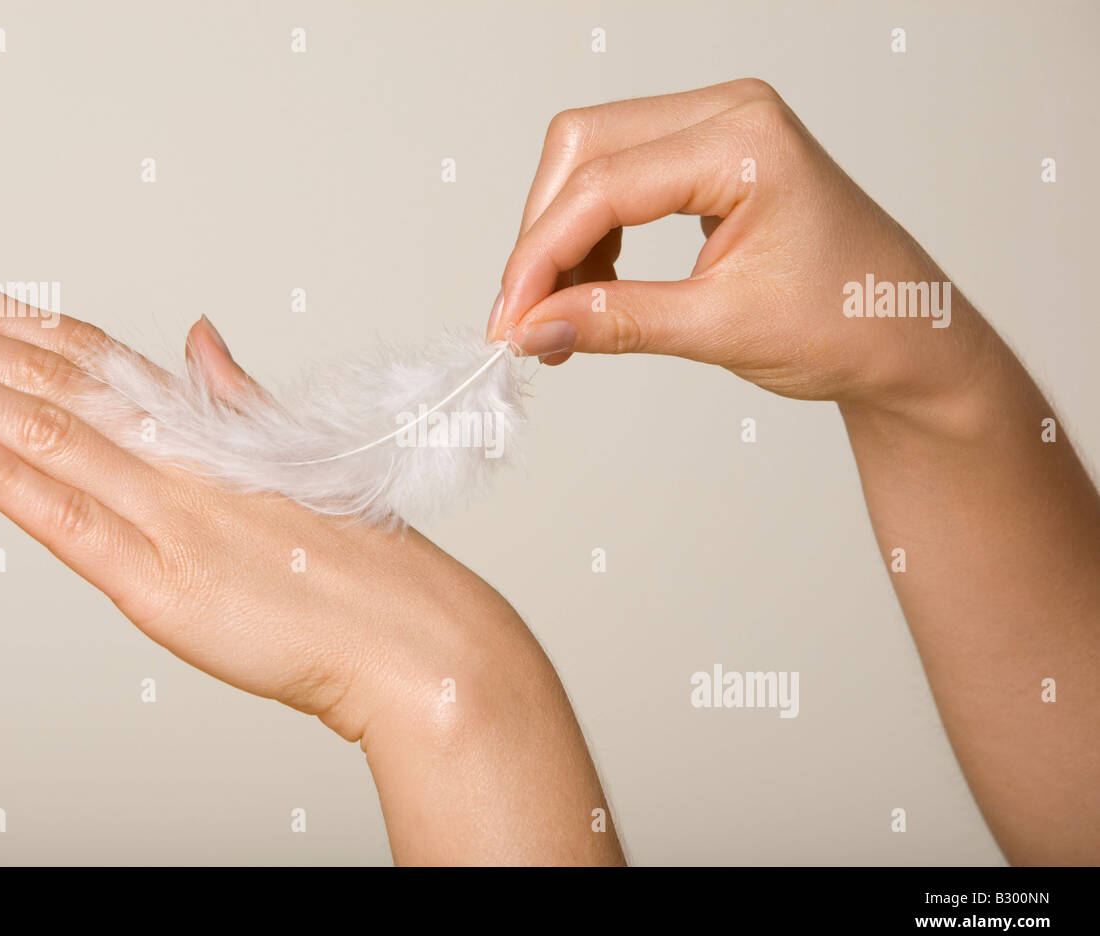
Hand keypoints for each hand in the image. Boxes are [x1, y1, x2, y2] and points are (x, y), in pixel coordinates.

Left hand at [0, 272, 623, 863]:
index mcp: (209, 432)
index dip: (10, 319)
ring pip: (45, 431)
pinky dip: (6, 475)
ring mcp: (170, 517)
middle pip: (50, 379)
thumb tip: (196, 341)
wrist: (415, 638)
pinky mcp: (165, 586)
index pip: (92, 356)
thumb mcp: (298, 460)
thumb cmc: (367, 565)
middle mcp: (181, 461)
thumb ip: (236, 401)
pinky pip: (72, 520)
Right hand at [490, 78, 992, 419]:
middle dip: (541, 236)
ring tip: (559, 315)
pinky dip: (591, 234)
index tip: (509, 321)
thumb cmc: (852, 322)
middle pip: (583, 147)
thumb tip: (532, 328)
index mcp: (745, 141)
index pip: (603, 184)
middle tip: (524, 317)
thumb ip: (616, 321)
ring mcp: (719, 128)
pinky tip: (593, 288)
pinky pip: (620, 177)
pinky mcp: (710, 157)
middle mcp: (729, 114)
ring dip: (561, 236)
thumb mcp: (722, 328)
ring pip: (592, 158)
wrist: (910, 337)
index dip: (540, 255)